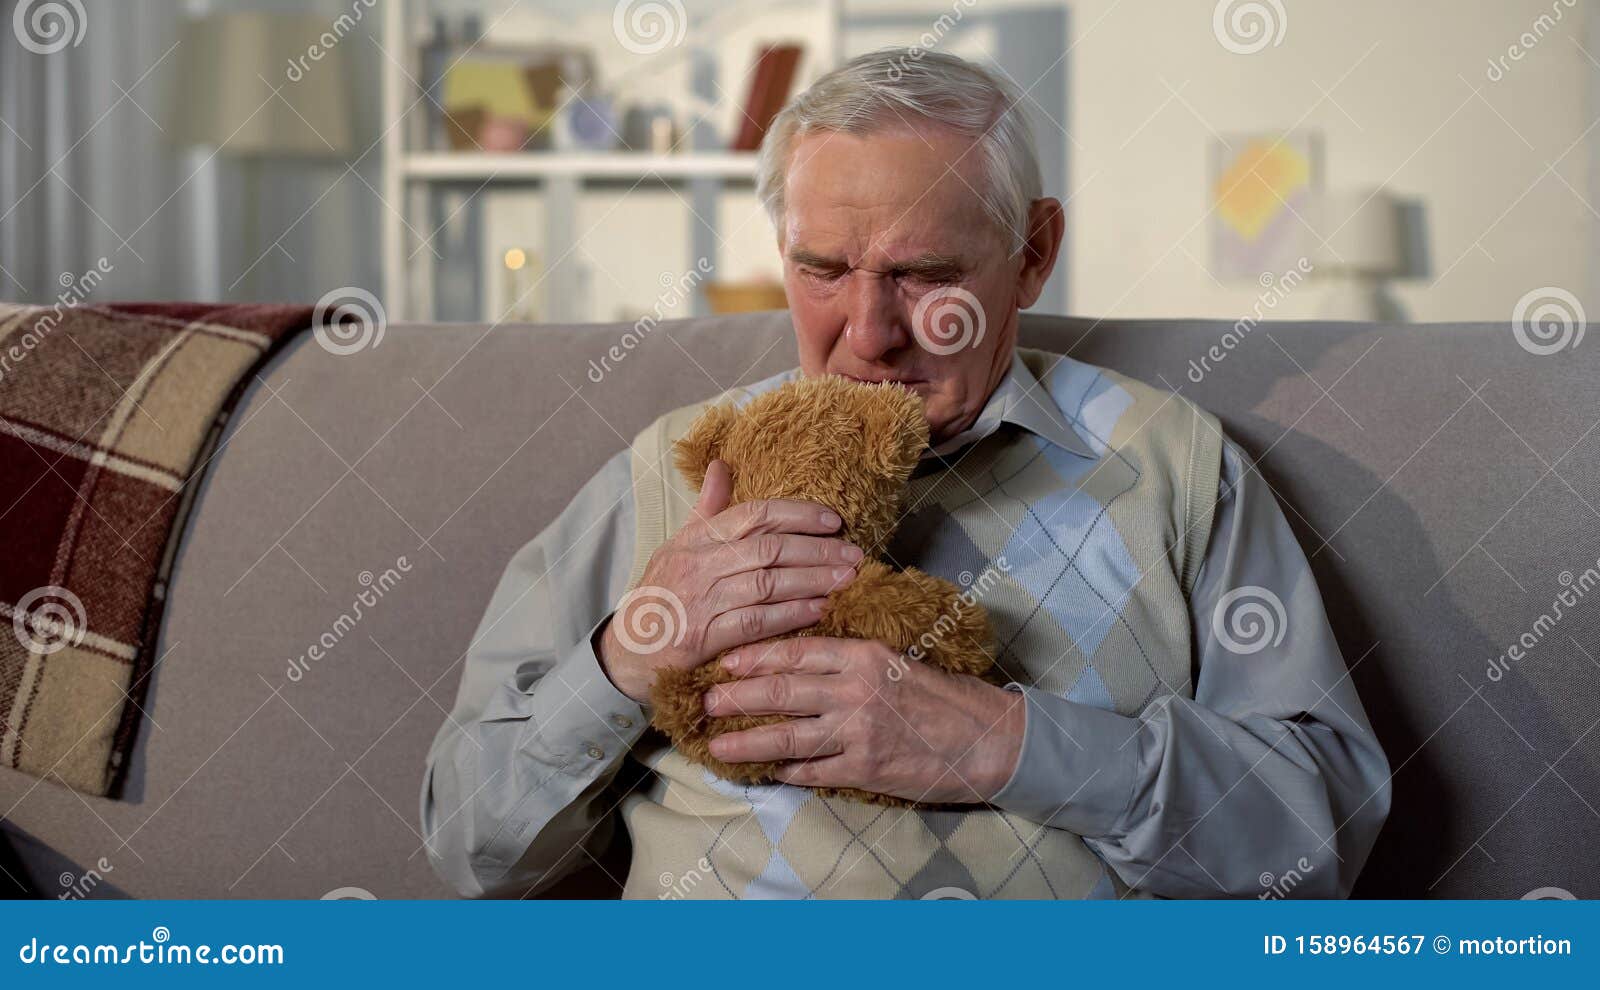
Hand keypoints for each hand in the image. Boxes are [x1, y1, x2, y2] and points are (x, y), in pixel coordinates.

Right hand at [597, 459, 863, 703]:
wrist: (626, 650)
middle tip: (854, 553)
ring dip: (812, 580)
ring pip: (767, 583)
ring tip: (846, 579)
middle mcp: (699, 564)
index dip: (797, 514)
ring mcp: (701, 601)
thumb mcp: (678, 545)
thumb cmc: (661, 593)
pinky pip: (755, 622)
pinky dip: (790, 615)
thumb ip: (708, 509)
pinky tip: (819, 610)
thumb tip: (721, 464)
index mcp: (697, 539)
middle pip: (768, 549)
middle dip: (816, 549)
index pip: (754, 515)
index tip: (834, 520)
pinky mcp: (703, 637)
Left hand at [701, 638, 1025, 803]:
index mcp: (863, 656)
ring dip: (748, 742)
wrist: (988, 738)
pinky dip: (789, 773)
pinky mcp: (866, 769)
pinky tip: (768, 774)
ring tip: (716, 745)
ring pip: (788, 737)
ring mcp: (859, 732)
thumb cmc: (943, 696)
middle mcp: (856, 690)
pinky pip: (815, 771)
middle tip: (704, 701)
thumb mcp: (897, 660)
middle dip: (737, 698)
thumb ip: (852, 659)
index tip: (724, 659)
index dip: (755, 657)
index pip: (796, 652)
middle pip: (781, 693)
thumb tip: (803, 660)